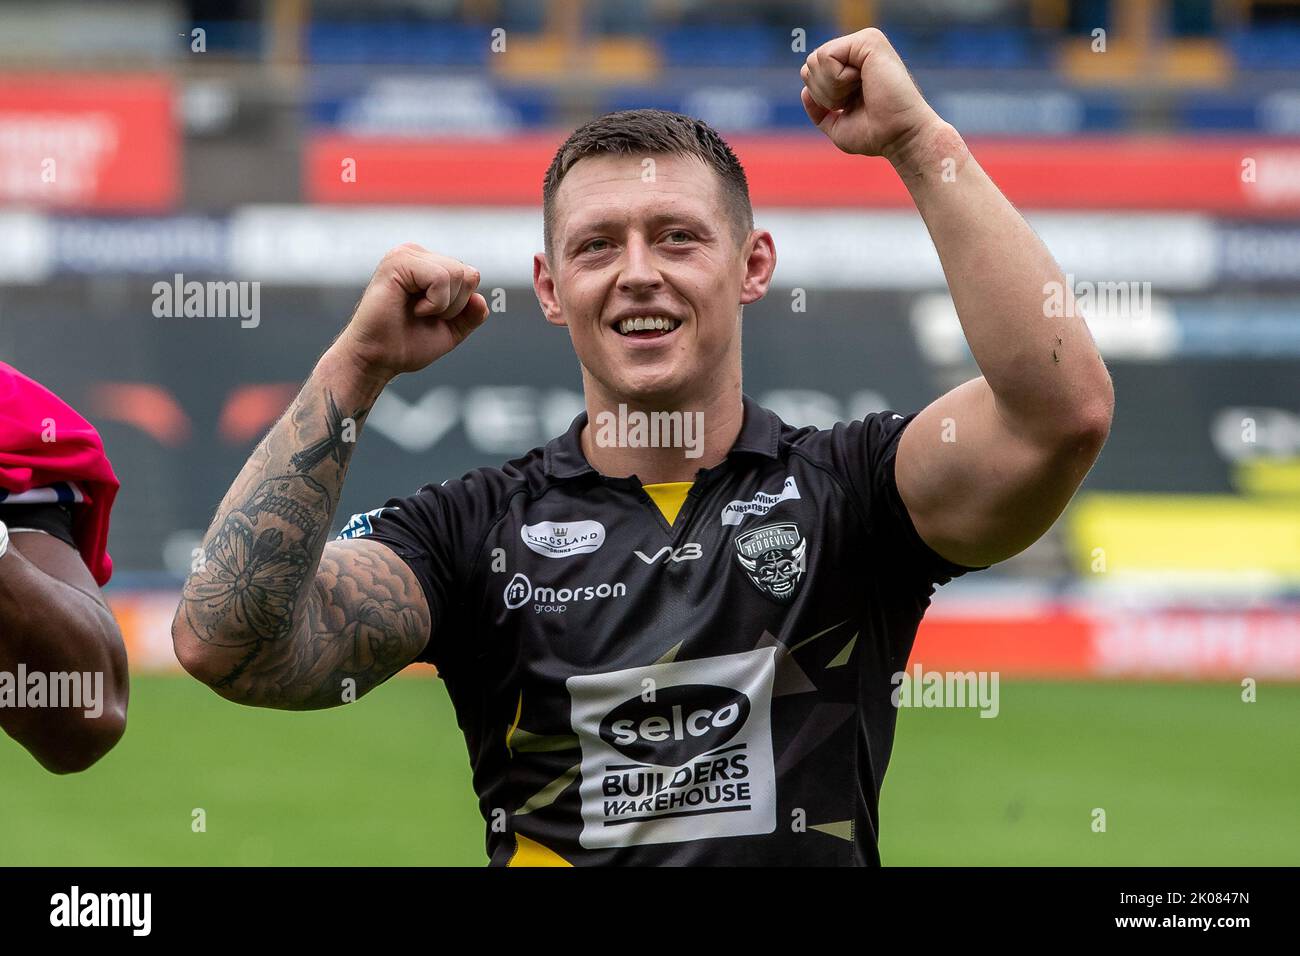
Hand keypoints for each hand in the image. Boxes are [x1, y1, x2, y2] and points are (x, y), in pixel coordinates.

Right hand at [334, 243, 488, 380]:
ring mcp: (406, 255)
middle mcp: (418, 254)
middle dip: (455, 306)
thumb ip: (471, 315)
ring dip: (444, 305)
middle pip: (468, 274)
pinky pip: (441, 278)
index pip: (470, 276)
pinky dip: (435, 302)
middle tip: (425, 316)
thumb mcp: (451, 331)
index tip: (434, 317)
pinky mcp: (398, 262)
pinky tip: (414, 309)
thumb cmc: (407, 345)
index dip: (461, 306)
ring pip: (458, 274)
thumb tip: (481, 298)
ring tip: (418, 312)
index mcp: (429, 265)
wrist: (377, 359)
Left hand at [800, 28, 943, 162]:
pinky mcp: (868, 41)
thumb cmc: (876, 135)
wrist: (900, 136)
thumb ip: (819, 110)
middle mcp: (859, 51)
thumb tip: (804, 92)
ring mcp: (865, 42)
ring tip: (859, 93)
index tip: (848, 107)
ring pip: (816, 59)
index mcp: (853, 67)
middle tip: (853, 101)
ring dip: (831, 88)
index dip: (820, 97)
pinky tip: (861, 83)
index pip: (812, 72)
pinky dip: (836, 80)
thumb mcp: (838, 126)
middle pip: (810, 64)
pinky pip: (826, 57)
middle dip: (823, 92)